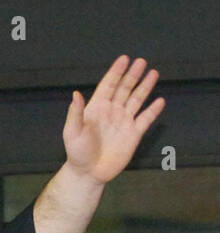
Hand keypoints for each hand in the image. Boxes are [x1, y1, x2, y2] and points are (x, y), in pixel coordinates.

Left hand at [63, 55, 164, 183]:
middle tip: (141, 61)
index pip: (108, 86)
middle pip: (124, 89)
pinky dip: (153, 110)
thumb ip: (75, 113)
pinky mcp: (133, 134)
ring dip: (145, 87)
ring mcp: (123, 122)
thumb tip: (76, 94)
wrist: (88, 173)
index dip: (116, 72)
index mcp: (97, 109)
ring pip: (136, 100)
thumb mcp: (72, 132)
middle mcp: (112, 112)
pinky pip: (145, 119)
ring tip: (153, 73)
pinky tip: (159, 101)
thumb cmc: (77, 153)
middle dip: (132, 75)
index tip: (124, 59)